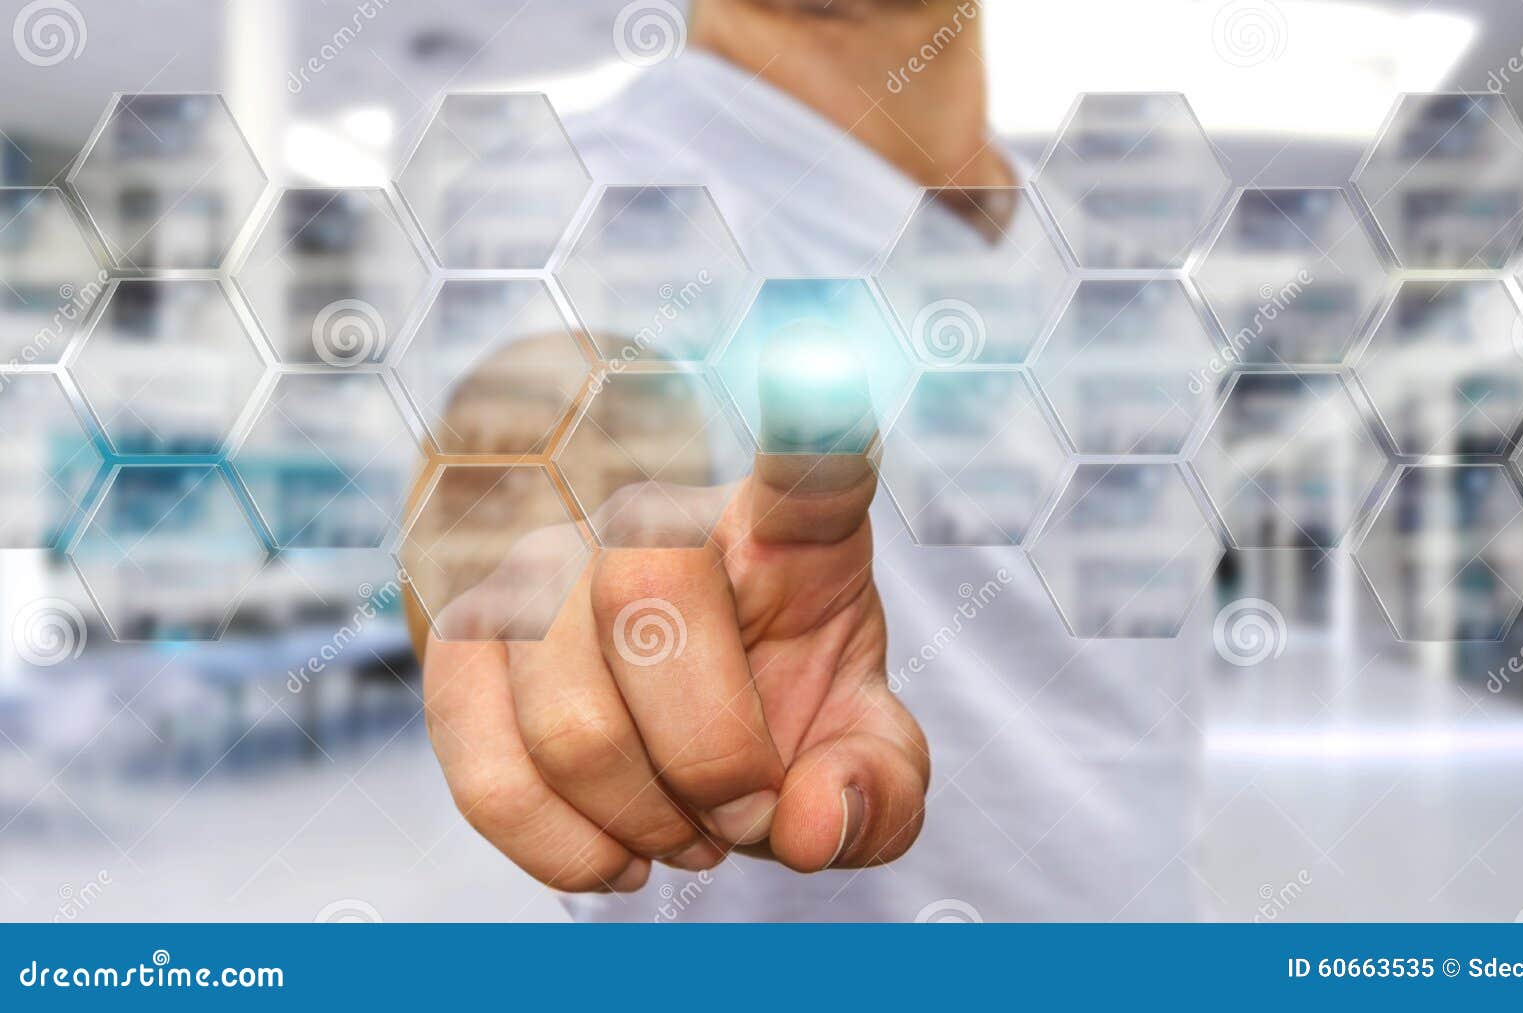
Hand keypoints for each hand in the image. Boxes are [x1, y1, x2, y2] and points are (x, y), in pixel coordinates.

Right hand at [412, 361, 928, 892]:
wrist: (665, 706)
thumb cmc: (776, 705)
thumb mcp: (859, 742)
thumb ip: (876, 787)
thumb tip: (808, 823)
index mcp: (788, 529)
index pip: (802, 455)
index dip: (808, 412)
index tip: (822, 360)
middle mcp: (658, 517)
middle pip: (649, 593)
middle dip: (713, 758)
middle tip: (748, 816)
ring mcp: (549, 563)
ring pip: (566, 707)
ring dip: (639, 817)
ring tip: (687, 838)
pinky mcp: (466, 637)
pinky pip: (484, 764)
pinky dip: (558, 846)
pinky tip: (615, 859)